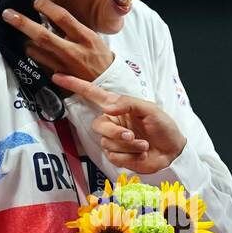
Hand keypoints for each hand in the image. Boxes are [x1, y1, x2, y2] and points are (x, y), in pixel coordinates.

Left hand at [1, 0, 113, 81]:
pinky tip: (27, 47)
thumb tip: (50, 14)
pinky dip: (31, 53)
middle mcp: (73, 51)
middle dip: (23, 23)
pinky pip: (38, 63)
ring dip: (24, 40)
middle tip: (7, 14)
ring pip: (36, 51)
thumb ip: (72, 27)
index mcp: (85, 37)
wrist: (106, 83)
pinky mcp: (57, 77)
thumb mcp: (91, 37)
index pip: (63, 18)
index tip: (36, 1)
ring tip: (15, 31)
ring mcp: (63, 66)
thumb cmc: (99, 56)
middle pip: (43, 35)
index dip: (46, 7)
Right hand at [52, 74, 186, 173]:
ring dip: (128, 145)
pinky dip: (130, 156)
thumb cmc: (164, 127)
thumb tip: (107, 107)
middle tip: (132, 135)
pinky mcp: (117, 156)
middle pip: (98, 125)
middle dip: (115, 132)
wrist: (173, 152)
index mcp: (118, 107)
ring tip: (144, 145)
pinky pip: (113, 156)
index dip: (76, 85)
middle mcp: (112, 122)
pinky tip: (141, 154)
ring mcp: (114, 140)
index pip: (93, 94)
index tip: (57, 76)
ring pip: (106, 142)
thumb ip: (128, 103)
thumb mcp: (149, 109)